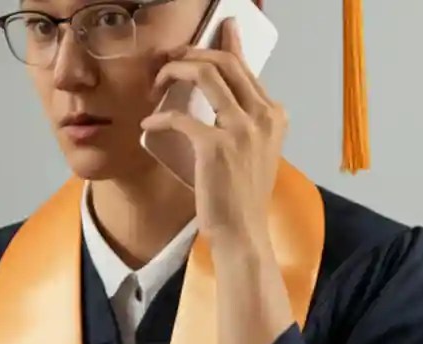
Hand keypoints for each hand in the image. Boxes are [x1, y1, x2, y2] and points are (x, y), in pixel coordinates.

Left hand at [140, 19, 287, 251]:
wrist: (242, 231)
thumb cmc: (242, 195)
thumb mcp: (254, 151)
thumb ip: (244, 122)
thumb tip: (222, 99)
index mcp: (274, 114)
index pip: (245, 67)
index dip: (224, 44)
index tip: (210, 32)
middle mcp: (263, 115)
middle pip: (225, 62)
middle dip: (192, 52)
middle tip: (170, 59)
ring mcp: (241, 130)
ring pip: (206, 74)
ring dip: (174, 71)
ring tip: (157, 82)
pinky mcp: (215, 147)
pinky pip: (179, 117)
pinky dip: (159, 118)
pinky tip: (148, 124)